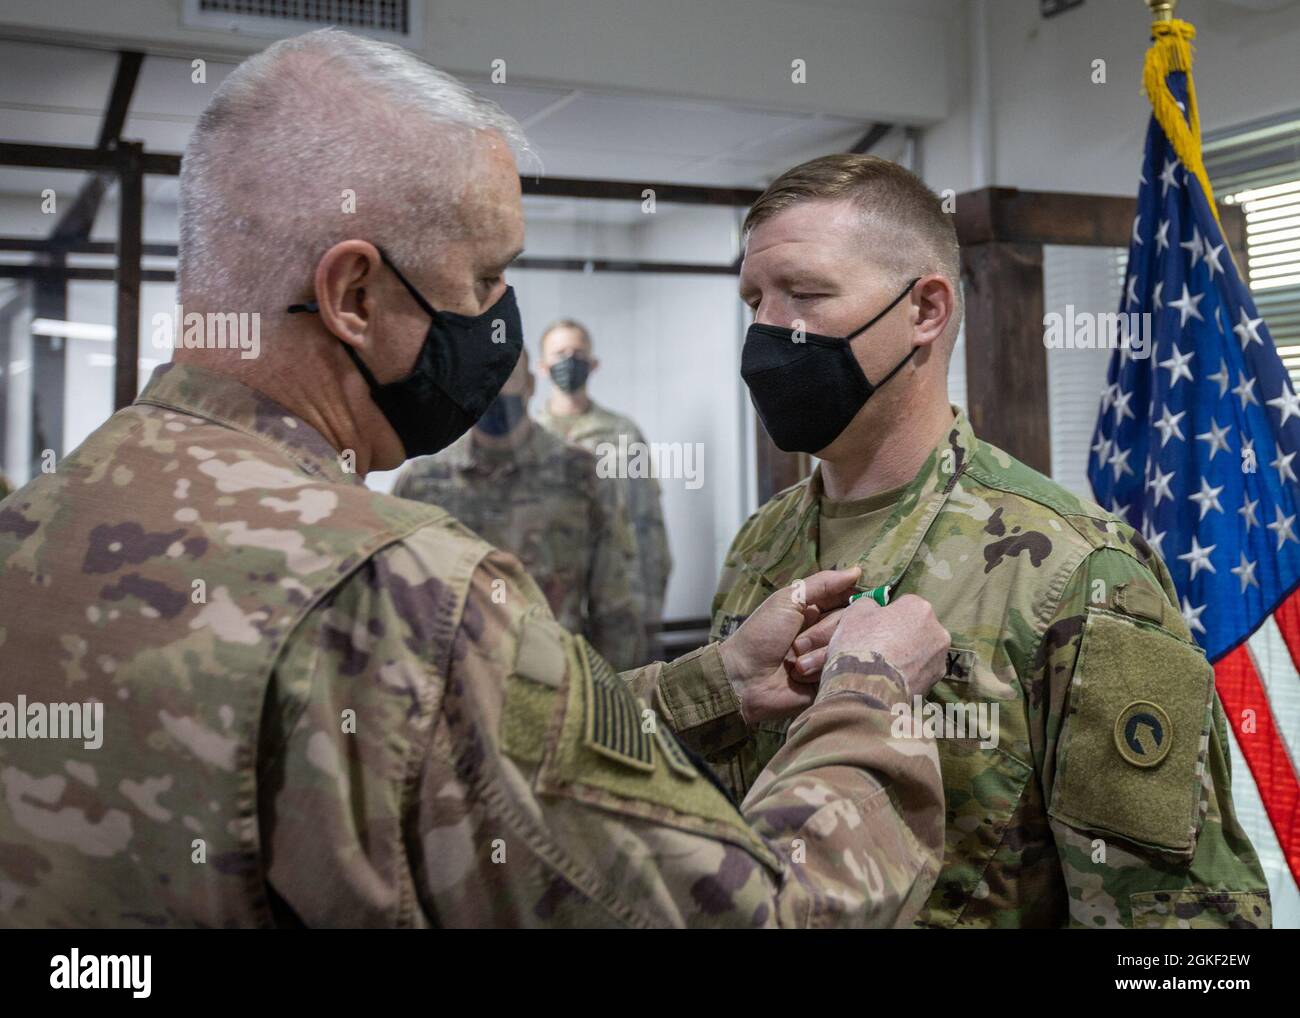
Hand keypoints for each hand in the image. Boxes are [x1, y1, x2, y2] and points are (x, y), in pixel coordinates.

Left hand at [717, 567, 860, 723]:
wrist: (745, 678)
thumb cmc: (761, 635)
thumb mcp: (788, 601)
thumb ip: (822, 584)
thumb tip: (857, 570)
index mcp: (816, 610)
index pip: (849, 600)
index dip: (854, 602)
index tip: (854, 604)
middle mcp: (826, 632)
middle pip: (850, 624)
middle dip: (823, 633)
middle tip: (797, 643)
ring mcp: (828, 656)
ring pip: (847, 648)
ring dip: (818, 654)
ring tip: (795, 663)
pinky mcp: (829, 680)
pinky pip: (841, 671)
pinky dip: (819, 671)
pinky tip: (800, 676)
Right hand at [824, 594, 949, 697]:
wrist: (867, 689)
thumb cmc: (861, 644)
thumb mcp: (854, 612)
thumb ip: (869, 605)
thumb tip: (874, 609)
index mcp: (920, 607)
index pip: (904, 605)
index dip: (887, 616)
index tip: (874, 627)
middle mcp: (938, 631)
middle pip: (917, 628)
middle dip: (902, 635)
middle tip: (879, 647)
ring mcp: (939, 659)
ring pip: (922, 652)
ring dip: (908, 656)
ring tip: (885, 668)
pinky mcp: (935, 682)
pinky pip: (920, 673)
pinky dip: (910, 675)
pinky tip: (892, 680)